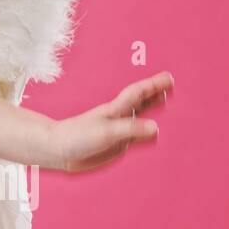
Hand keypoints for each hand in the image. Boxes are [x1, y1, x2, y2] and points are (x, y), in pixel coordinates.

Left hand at [45, 71, 172, 172]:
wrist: (58, 150)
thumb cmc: (76, 137)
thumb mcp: (107, 132)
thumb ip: (131, 129)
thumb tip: (155, 128)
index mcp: (116, 110)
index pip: (138, 94)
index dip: (154, 85)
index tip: (168, 77)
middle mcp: (118, 118)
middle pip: (141, 102)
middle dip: (156, 93)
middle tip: (170, 85)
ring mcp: (118, 131)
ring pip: (140, 117)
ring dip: (152, 110)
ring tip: (164, 102)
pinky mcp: (115, 145)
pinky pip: (137, 137)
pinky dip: (147, 133)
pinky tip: (151, 133)